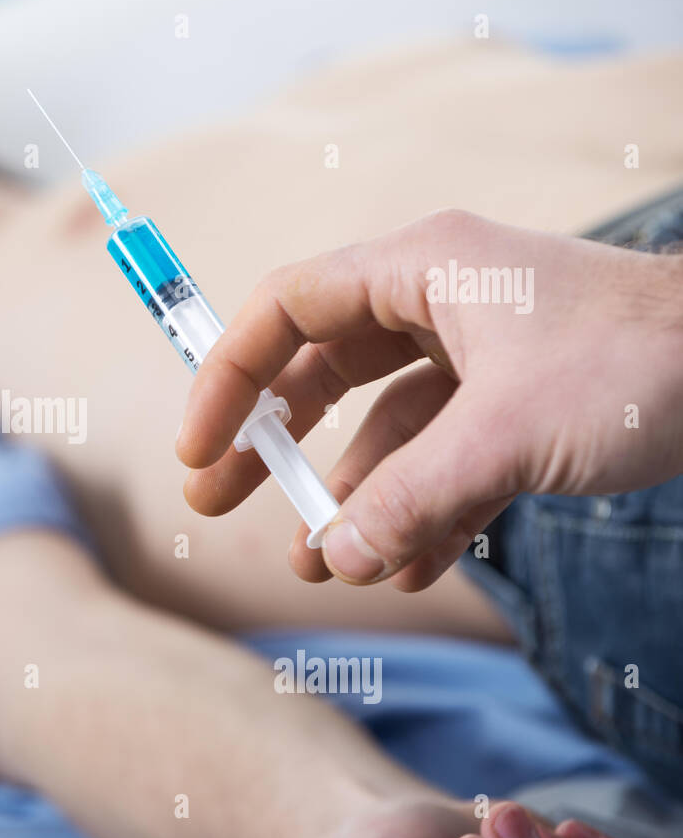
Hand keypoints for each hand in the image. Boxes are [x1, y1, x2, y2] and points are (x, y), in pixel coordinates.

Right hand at [177, 210, 682, 589]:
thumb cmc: (644, 364)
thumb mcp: (509, 433)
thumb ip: (410, 497)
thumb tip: (336, 559)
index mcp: (420, 270)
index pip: (286, 309)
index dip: (229, 377)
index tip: (198, 447)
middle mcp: (436, 305)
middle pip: (319, 373)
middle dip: (273, 446)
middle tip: (219, 502)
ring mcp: (476, 358)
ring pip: (382, 429)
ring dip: (351, 499)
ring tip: (323, 566)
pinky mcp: (512, 405)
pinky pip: (441, 459)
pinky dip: (420, 511)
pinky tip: (410, 567)